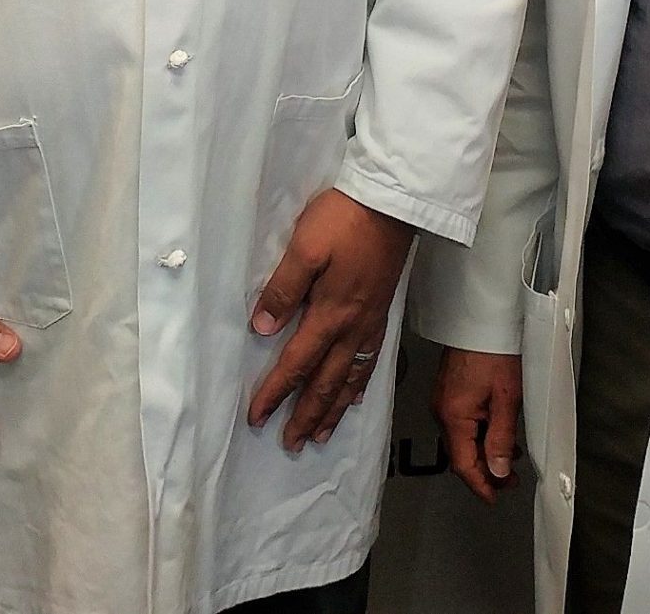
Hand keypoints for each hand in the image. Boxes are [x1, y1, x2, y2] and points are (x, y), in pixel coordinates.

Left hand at [245, 188, 415, 449]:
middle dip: (306, 415)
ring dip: (333, 410)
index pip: (296, 363)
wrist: (392, 205)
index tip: (257, 417)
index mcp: (330, 314)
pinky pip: (370, 362)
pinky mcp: (382, 313)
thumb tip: (262, 328)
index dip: (275, 393)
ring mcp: (370, 323)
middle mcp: (352, 328)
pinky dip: (359, 385)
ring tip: (321, 434)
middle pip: (325, 383)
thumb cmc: (343, 220)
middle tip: (291, 444)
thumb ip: (283, 288)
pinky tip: (354, 395)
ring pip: (350, 379)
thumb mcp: (304, 247)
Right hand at [433, 347, 523, 502]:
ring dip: (484, 453)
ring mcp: (444, 401)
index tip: (495, 498)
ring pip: (462, 440)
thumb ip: (501, 439)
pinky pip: (462, 424)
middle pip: (460, 454)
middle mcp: (442, 411)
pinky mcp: (449, 392)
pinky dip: (479, 436)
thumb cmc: (495, 352)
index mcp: (453, 416)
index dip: (480, 485)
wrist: (483, 320)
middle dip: (485, 472)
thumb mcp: (506, 399)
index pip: (463, 464)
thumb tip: (499, 471)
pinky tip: (498, 435)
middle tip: (510, 482)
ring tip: (511, 458)